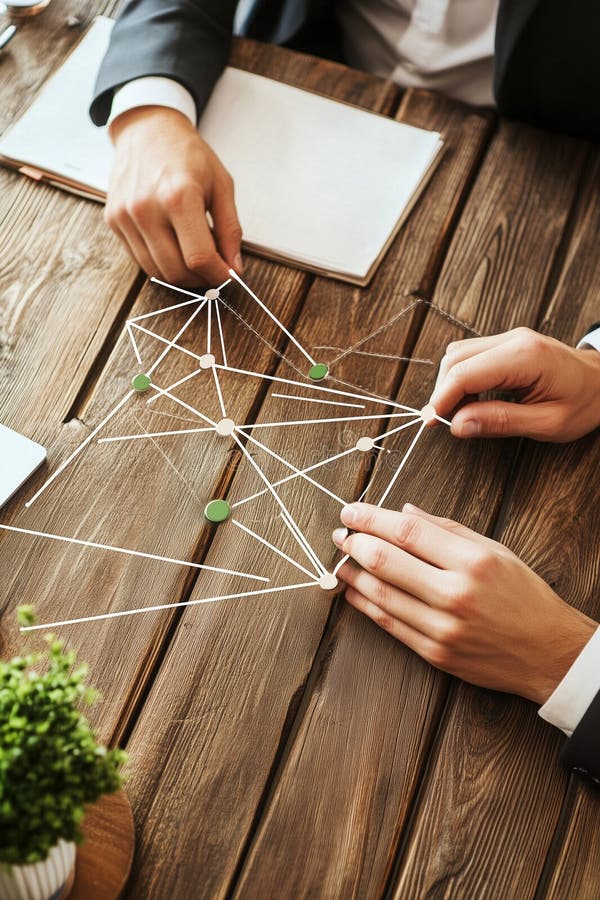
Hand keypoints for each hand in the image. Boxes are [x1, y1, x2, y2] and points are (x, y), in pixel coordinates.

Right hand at [106, 106, 242, 286]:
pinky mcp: (113, 221)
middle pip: (177, 271)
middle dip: (201, 279)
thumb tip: (234, 268)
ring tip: (195, 257)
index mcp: (178, 197)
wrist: (147, 129)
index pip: (199, 257)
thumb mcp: (221, 185)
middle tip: (214, 270)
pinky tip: (174, 247)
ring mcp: (126, 216)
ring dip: (181, 275)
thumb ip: (230, 229)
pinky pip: (140, 260)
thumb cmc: (187, 154)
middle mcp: (147, 209)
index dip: (218, 275)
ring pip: (157, 271)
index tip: (228, 277)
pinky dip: (161, 263)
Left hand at [333, 502, 596, 703]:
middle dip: (354, 543)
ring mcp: (442, 628)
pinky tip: (353, 591)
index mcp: (472, 562)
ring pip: (380, 595)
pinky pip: (388, 624)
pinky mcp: (434, 653)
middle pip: (386, 562)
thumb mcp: (495, 550)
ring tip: (341, 559)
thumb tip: (404, 511)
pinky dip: (365, 605)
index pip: (407, 532)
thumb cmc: (523, 595)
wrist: (547, 652)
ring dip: (352, 574)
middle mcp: (454, 595)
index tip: (352, 510)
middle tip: (341, 532)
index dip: (372, 518)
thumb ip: (447, 529)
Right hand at [429, 328, 599, 441]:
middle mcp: (514, 340)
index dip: (442, 399)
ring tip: (462, 413)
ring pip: (458, 354)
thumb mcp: (548, 423)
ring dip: (451, 385)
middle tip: (445, 423)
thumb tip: (458, 426)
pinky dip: (463, 379)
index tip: (431, 422)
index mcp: (526, 357)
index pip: (466, 373)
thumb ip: (501, 422)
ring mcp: (509, 339)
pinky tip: (473, 401)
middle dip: (443, 392)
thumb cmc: (584, 403)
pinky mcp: (505, 344)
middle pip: (456, 359)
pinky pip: (470, 356)